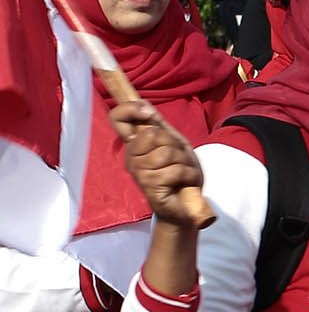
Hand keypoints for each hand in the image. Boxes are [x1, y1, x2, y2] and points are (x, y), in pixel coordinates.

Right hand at [109, 99, 208, 229]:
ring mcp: (139, 173)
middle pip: (153, 133)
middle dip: (175, 145)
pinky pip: (174, 169)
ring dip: (184, 162)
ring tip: (183, 173)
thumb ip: (159, 126)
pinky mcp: (150, 187)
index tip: (149, 113)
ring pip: (166, 152)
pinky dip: (188, 175)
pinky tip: (184, 183)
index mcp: (135, 144)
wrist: (186, 205)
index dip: (130, 108)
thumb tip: (145, 105)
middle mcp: (132, 157)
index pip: (117, 118)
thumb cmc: (179, 174)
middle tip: (178, 160)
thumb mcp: (173, 144)